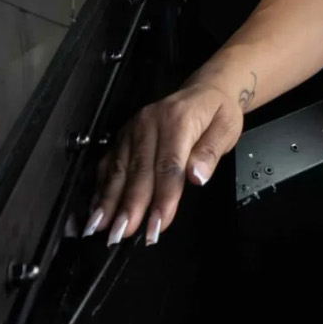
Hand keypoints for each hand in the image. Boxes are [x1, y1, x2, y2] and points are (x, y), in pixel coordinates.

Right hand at [87, 79, 244, 246]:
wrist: (205, 88)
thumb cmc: (218, 112)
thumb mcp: (226, 129)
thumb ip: (210, 153)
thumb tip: (196, 176)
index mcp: (177, 120)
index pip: (168, 166)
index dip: (161, 199)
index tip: (156, 226)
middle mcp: (149, 123)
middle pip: (138, 171)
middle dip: (129, 206)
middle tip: (121, 235)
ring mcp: (132, 129)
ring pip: (118, 169)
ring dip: (109, 201)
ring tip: (101, 227)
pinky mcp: (123, 135)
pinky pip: (109, 163)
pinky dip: (101, 188)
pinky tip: (96, 208)